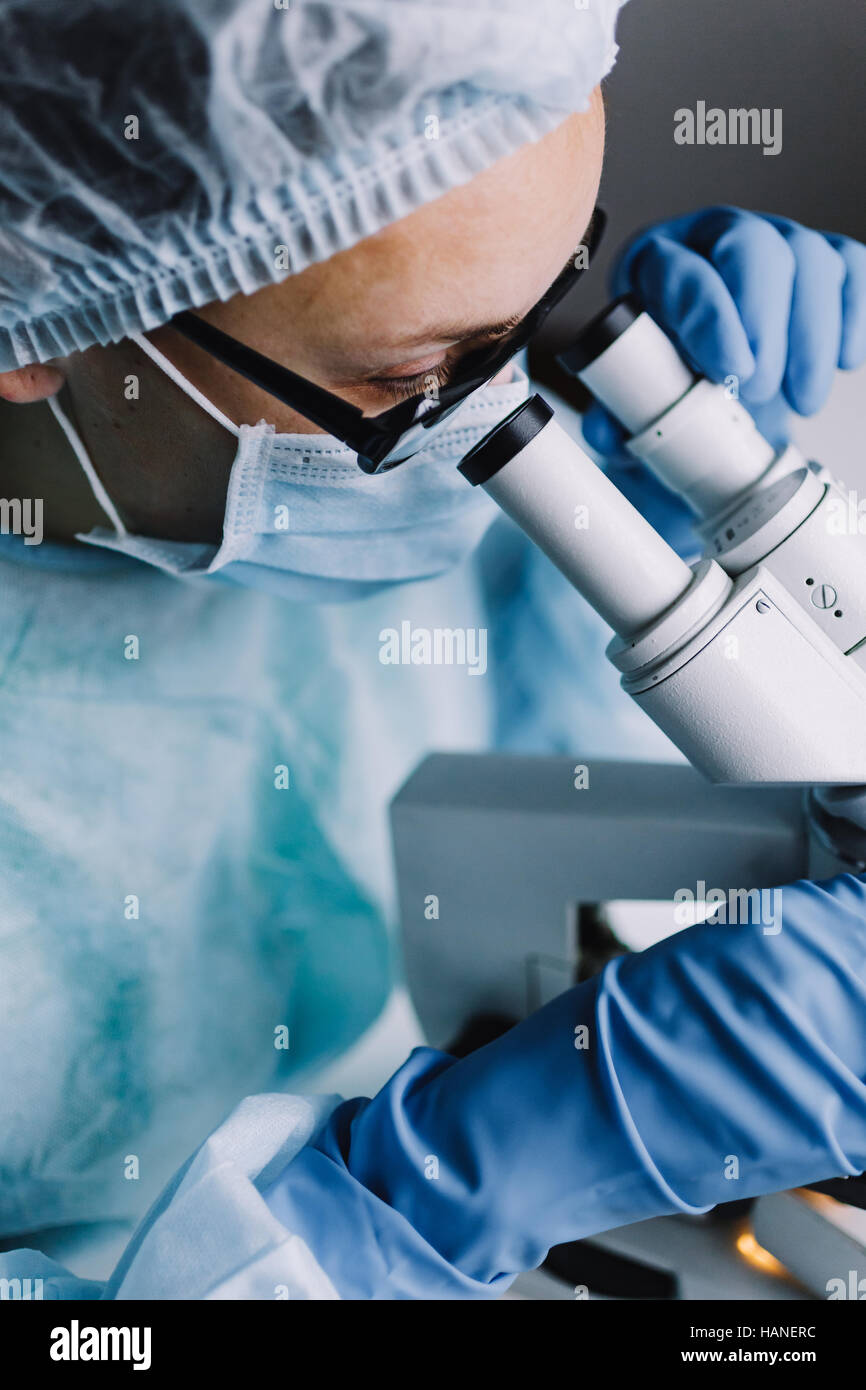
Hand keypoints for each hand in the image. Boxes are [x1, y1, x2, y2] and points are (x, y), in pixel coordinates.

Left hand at [582, 206, 865, 457]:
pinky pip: (851, 267)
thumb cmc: (668, 382)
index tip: (731, 373)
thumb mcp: (634, 400)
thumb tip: (610, 432)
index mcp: (654, 265)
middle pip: (751, 247)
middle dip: (765, 322)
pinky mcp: (823, 259)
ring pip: (808, 258)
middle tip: (764, 391)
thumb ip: (619, 413)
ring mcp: (774, 241)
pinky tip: (843, 361)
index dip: (710, 321)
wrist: (711, 392)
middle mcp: (714, 238)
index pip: (682, 273)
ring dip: (812, 337)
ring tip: (801, 403)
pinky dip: (854, 314)